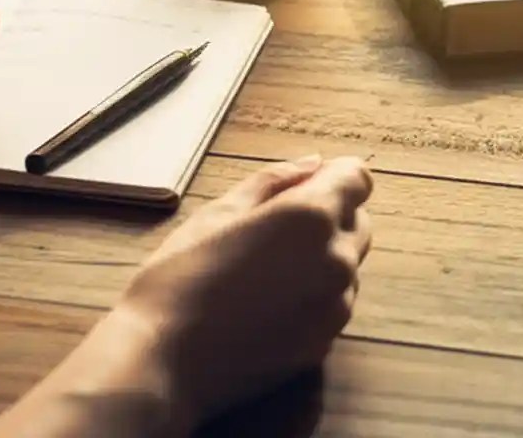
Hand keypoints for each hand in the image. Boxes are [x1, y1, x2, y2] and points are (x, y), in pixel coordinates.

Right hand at [121, 155, 372, 425]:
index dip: (332, 175)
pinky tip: (266, 302)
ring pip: (347, 266)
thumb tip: (313, 164)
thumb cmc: (181, 276)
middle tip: (272, 228)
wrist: (164, 358)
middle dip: (328, 215)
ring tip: (263, 270)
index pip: (358, 178)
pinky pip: (333, 304)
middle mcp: (337, 260)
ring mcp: (335, 307)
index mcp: (312, 217)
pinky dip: (313, 294)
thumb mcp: (219, 212)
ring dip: (321, 257)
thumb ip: (274, 180)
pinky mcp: (324, 343)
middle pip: (358, 221)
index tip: (300, 185)